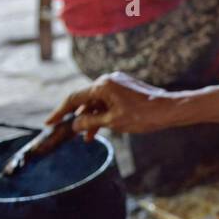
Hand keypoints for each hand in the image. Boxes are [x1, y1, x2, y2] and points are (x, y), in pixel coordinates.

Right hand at [46, 72, 179, 138]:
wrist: (169, 110)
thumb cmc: (143, 116)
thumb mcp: (112, 122)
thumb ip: (90, 122)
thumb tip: (74, 125)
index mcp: (103, 85)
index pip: (74, 98)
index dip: (60, 111)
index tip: (49, 122)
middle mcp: (108, 80)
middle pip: (85, 99)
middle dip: (77, 117)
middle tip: (67, 131)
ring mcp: (118, 83)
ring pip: (97, 102)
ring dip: (91, 118)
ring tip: (87, 138)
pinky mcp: (126, 88)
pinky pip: (108, 101)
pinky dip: (102, 114)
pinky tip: (99, 129)